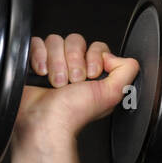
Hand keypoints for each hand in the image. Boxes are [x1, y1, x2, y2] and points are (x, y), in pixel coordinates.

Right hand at [15, 32, 139, 139]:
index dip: (94, 57)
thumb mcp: (113, 92)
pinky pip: (37, 43)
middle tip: (74, 81)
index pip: (97, 46)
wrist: (46, 121)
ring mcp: (53, 64)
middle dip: (74, 61)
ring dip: (57, 63)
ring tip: (58, 83)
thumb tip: (118, 56)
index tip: (91, 75)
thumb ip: (127, 71)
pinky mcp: (34, 62)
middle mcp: (74, 67)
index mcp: (94, 74)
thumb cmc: (75, 113)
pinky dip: (39, 57)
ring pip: (56, 41)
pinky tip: (42, 74)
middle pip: (76, 40)